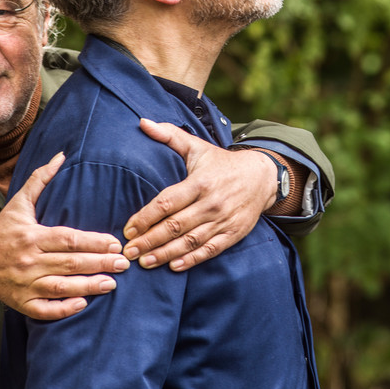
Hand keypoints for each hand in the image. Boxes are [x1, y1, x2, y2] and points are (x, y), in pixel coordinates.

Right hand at [0, 152, 129, 319]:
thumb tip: (61, 156)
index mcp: (31, 237)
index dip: (93, 241)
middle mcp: (29, 261)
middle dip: (99, 263)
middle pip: (70, 263)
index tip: (115, 242)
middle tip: (124, 263)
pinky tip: (83, 304)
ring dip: (88, 287)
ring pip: (61, 288)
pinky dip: (63, 309)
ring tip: (112, 283)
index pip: (68, 239)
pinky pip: (45, 310)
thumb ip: (40, 179)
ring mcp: (25, 284)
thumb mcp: (18, 203)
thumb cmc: (2, 232)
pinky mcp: (22, 304)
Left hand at [122, 119, 277, 270]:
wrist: (261, 176)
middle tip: (128, 252)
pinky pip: (210, 250)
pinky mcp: (233, 233)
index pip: (167, 202)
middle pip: (175, 226)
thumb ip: (169, 135)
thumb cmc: (221, 163)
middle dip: (149, 241)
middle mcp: (211, 203)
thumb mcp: (197, 147)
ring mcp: (223, 220)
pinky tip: (173, 266)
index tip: (128, 229)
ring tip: (144, 262)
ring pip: (190, 241)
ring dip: (165, 254)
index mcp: (200, 182)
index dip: (145, 217)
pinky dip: (191, 260)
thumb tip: (142, 122)